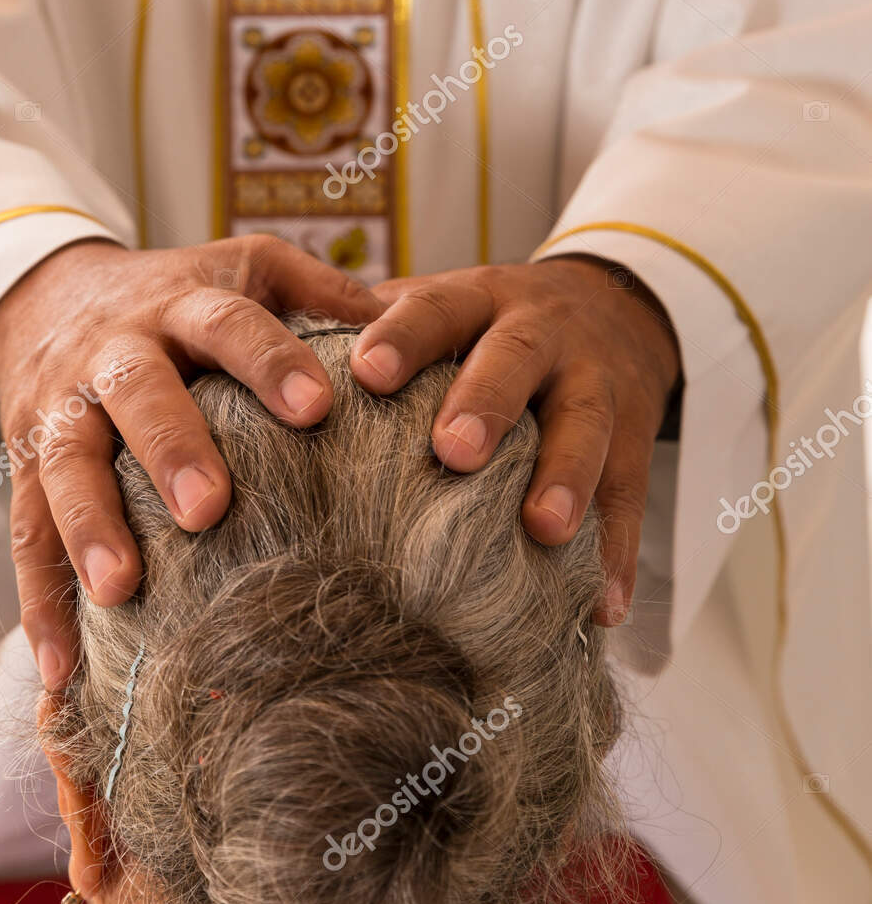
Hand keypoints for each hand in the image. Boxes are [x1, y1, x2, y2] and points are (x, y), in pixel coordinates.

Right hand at [0, 234, 380, 686]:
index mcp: (182, 305)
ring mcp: (61, 408)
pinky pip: (25, 533)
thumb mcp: (251, 270)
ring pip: (67, 463)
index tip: (316, 407)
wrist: (51, 295)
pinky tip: (65, 665)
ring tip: (121, 591)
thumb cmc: (182, 298)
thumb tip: (411, 326)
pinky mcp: (25, 462)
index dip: (268, 359)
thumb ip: (323, 293)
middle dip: (169, 446)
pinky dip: (41, 601)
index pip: (226, 324)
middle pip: (137, 391)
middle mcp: (115, 352)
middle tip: (208, 508)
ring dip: (90, 526)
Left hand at [349, 256, 679, 624]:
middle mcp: (540, 333)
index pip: (437, 308)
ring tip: (543, 530)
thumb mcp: (447, 305)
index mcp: (479, 301)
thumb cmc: (493, 324)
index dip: (403, 338)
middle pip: (515, 360)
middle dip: (486, 402)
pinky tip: (601, 603)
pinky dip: (618, 550)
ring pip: (585, 423)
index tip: (366, 372)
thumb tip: (266, 371)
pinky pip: (631, 492)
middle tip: (452, 451)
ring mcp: (594, 382)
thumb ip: (374, 330)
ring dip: (566, 477)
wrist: (618, 306)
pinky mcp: (636, 434)